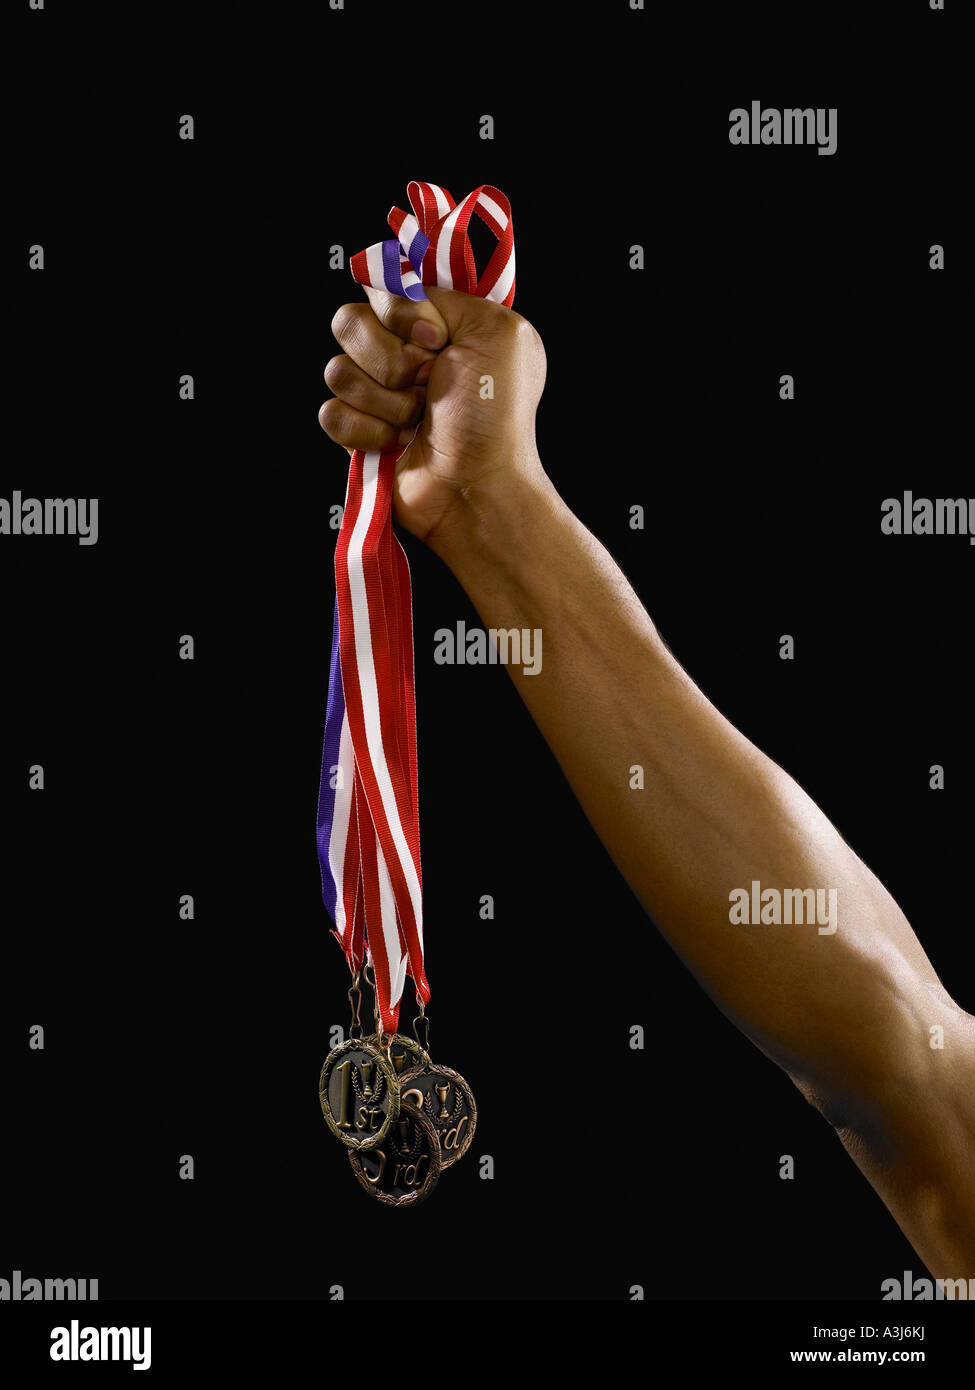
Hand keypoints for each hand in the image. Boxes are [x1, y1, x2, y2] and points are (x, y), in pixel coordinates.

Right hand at [319, 285, 546, 547]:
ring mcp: (377, 393)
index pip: (383, 288)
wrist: (479, 484)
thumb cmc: (497, 415)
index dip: (402, 314)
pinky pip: (331, 413)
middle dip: (391, 359)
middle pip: (349, 322)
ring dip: (386, 401)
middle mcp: (404, 354)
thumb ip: (446, 295)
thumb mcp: (495, 332)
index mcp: (437, 324)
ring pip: (337, 370)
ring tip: (419, 421)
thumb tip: (400, 299)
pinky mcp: (358, 431)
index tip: (437, 341)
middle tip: (430, 385)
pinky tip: (398, 444)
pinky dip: (367, 431)